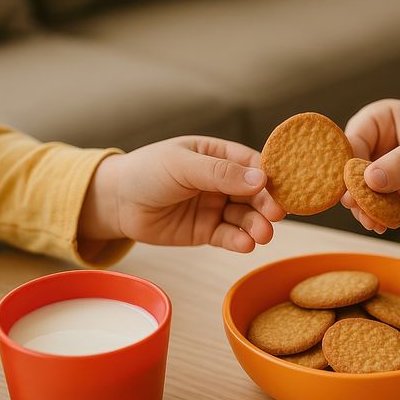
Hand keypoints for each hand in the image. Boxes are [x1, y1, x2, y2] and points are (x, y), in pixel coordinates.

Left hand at [79, 136, 285, 252]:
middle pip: (254, 193)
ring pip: (245, 217)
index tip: (284, 188)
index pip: (251, 164)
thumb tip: (261, 178)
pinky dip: (239, 241)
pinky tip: (246, 244)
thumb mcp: (183, 165)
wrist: (115, 202)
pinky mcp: (206, 231)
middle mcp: (221, 181)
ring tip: (263, 235)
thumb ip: (220, 173)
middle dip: (266, 205)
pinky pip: (229, 236)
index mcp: (217, 155)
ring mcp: (215, 207)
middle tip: (276, 215)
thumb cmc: (146, 172)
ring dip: (256, 226)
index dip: (269, 176)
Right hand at [341, 100, 399, 232]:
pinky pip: (375, 208)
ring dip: (363, 209)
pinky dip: (376, 217)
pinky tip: (381, 225)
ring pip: (359, 193)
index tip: (351, 185)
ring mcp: (379, 173)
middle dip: (353, 190)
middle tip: (357, 207)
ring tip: (373, 222)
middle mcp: (373, 145)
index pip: (352, 140)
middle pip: (349, 170)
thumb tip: (371, 179)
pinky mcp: (388, 195)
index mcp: (378, 121)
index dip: (348, 163)